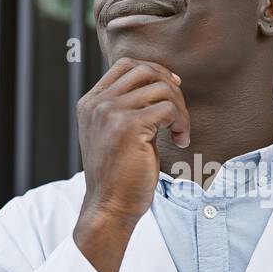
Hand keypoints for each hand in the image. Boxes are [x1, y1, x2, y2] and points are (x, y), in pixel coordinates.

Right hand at [72, 57, 189, 271]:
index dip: (155, 71)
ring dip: (180, 109)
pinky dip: (181, 123)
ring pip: (161, 88)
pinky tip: (180, 141)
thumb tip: (164, 79)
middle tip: (179, 114)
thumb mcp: (116, 132)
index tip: (172, 89)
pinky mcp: (129, 126)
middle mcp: (97, 103)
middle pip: (146, 71)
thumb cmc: (120, 174)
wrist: (110, 206)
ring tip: (179, 131)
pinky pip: (168, 109)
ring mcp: (110, 112)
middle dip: (171, 88)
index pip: (126, 65)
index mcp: (91, 102)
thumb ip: (128, 106)